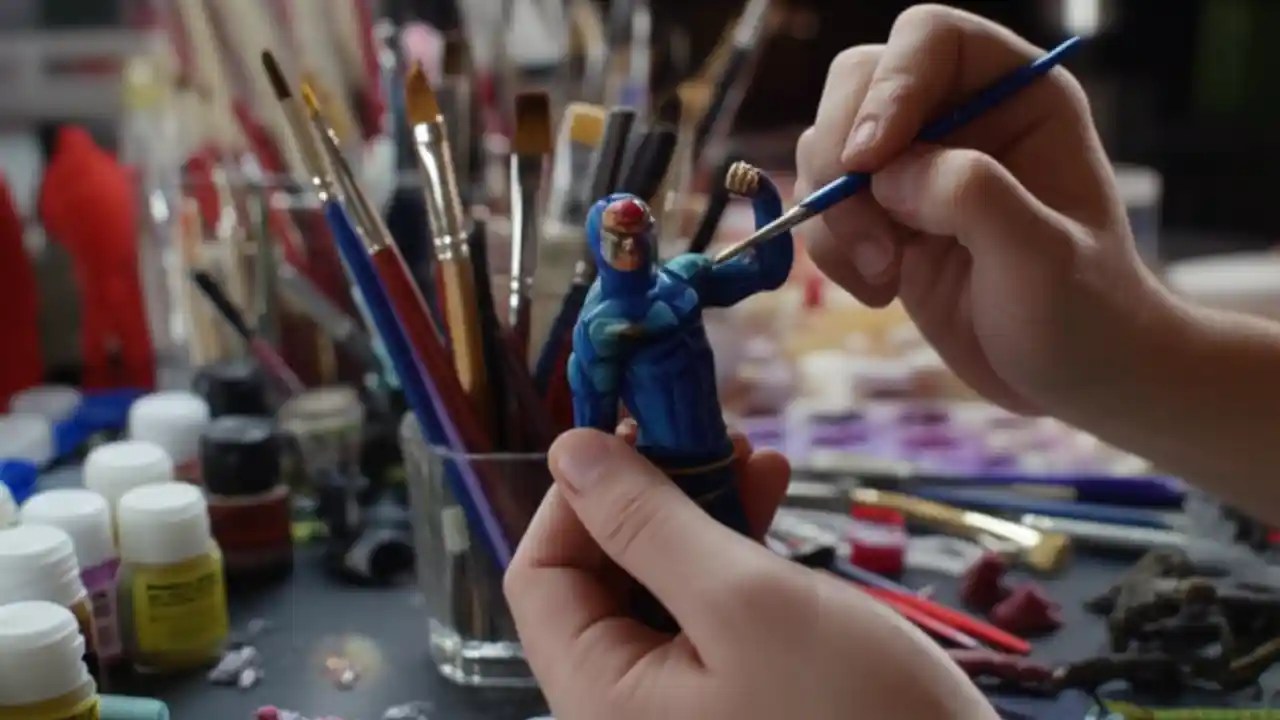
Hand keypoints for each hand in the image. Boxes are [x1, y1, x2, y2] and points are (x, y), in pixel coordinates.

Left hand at [505, 427, 996, 719]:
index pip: (541, 577)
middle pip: (600, 579)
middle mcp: (626, 710)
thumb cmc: (859, 715)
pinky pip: (708, 614)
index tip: (634, 431)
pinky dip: (734, 552)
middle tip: (705, 434)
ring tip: (755, 456)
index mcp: (599, 700)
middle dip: (649, 495)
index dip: (576, 497)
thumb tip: (567, 451)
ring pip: (659, 587)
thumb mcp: (748, 602)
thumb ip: (649, 524)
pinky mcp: (739, 699)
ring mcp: (685, 708)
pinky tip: (773, 498)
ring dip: (698, 512)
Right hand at [795, 4, 1179, 413]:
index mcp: (1017, 94)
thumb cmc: (1084, 313)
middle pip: (858, 84)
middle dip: (842, 158)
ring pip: (827, 148)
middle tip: (868, 234)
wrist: (1073, 379)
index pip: (931, 40)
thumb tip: (887, 174)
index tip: (869, 161)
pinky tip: (879, 289)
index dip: (890, 85)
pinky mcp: (883, 218)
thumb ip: (971, 195)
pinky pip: (821, 209)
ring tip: (884, 274)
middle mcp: (959, 116)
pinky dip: (830, 249)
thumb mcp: (1043, 256)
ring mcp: (914, 168)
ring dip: (834, 215)